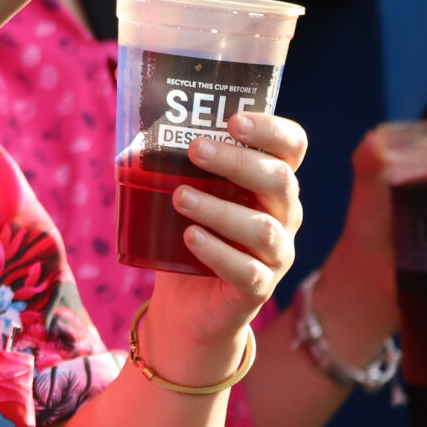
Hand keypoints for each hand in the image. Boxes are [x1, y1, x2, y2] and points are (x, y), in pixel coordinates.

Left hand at [143, 112, 307, 372]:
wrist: (188, 307)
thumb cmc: (188, 235)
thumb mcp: (183, 193)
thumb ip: (173, 164)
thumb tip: (134, 129)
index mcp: (270, 183)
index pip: (291, 148)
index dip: (272, 130)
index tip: (234, 120)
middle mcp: (283, 216)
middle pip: (280, 181)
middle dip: (237, 162)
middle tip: (195, 150)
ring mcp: (276, 255)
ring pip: (263, 228)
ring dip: (219, 208)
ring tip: (180, 197)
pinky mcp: (258, 289)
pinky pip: (248, 272)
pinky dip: (218, 252)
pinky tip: (191, 238)